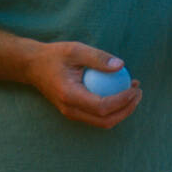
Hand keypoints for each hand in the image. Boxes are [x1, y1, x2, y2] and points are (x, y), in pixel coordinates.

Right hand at [27, 42, 141, 127]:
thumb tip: (121, 66)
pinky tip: (122, 91)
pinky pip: (98, 116)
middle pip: (106, 121)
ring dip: (123, 110)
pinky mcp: (75, 112)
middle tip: (139, 92)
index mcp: (70, 95)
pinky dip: (114, 108)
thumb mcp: (75, 50)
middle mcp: (70, 110)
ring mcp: (72, 114)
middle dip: (127, 110)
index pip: (102, 107)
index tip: (135, 87)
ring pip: (103, 122)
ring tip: (134, 91)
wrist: (33, 66)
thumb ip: (98, 58)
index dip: (123, 101)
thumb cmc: (54, 56)